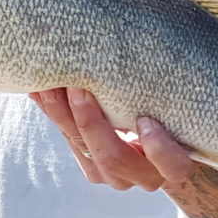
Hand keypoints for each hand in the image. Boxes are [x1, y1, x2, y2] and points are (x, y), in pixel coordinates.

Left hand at [30, 86, 197, 191]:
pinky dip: (54, 113)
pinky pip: (69, 141)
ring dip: (63, 116)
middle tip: (78, 88)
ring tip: (48, 86)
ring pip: (84, 150)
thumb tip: (166, 40)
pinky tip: (38, 91)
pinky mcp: (92, 168)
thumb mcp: (178, 109)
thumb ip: (166, 94)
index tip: (145, 120)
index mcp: (174, 165)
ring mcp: (114, 176)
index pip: (172, 165)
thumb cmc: (177, 115)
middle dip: (92, 123)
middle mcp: (144, 176)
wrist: (165, 142)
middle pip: (113, 158)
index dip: (158, 149)